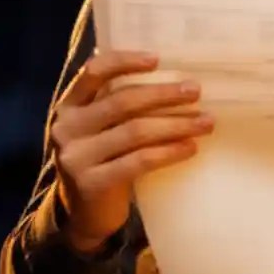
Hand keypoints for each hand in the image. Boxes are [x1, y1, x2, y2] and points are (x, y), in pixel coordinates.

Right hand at [50, 51, 213, 254]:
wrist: (84, 213)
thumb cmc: (104, 158)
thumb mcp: (100, 127)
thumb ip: (119, 102)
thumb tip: (175, 75)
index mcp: (69, 105)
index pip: (94, 72)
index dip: (125, 61)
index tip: (158, 60)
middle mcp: (66, 128)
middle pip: (122, 101)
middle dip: (164, 94)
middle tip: (196, 91)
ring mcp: (76, 157)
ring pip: (135, 131)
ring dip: (176, 124)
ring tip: (206, 122)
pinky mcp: (91, 183)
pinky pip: (139, 161)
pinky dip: (169, 152)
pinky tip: (190, 147)